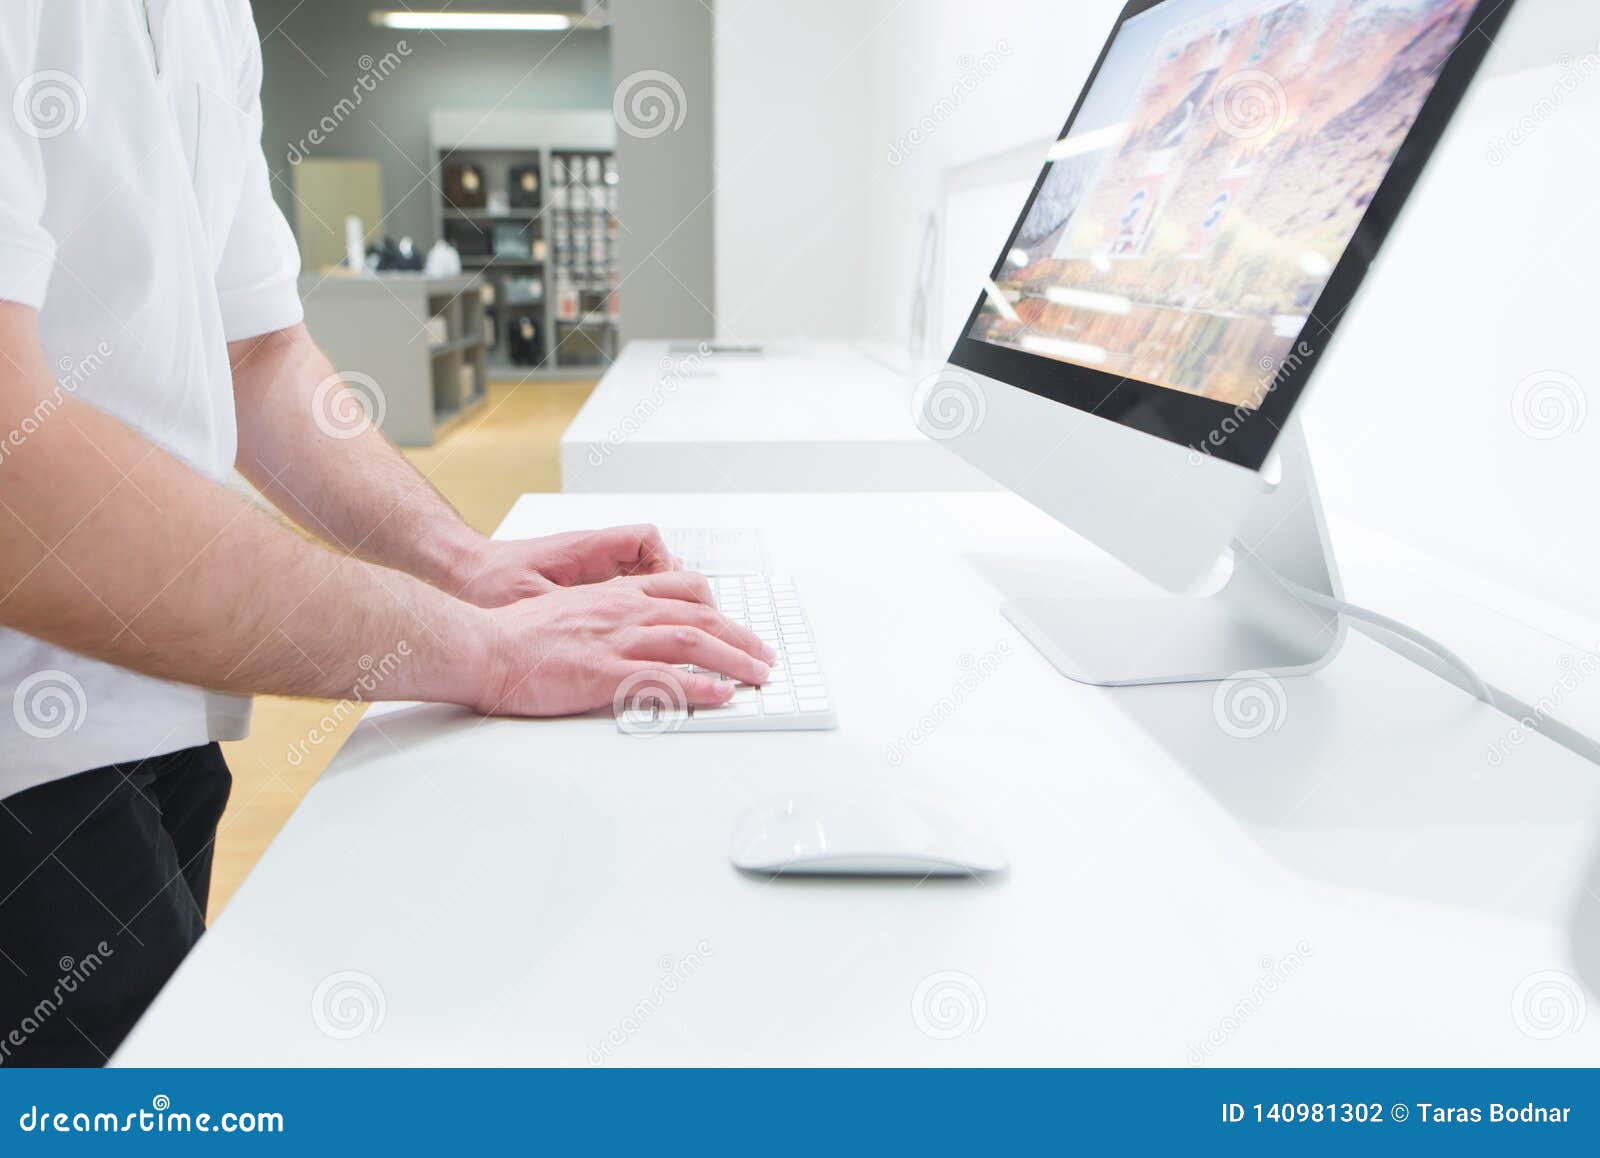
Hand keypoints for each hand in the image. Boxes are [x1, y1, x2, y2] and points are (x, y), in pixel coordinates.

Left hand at [450, 525, 681, 607]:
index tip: (667, 593)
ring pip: (643, 577)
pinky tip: (639, 633)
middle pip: (654, 558)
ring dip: (660, 598)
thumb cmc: (487, 580)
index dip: (664, 563)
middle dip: (675, 584)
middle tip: (686, 615)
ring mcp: (590, 572)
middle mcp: (592, 555)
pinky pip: (625, 591)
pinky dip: (640, 607)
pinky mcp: (583, 589)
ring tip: (671, 626)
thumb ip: (573, 607)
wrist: (460, 572)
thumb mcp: (531, 597)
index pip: (645, 539)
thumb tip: (604, 621)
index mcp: (585, 549)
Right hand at [461, 571, 775, 717]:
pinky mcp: (603, 674)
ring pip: (690, 641)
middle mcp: (622, 611)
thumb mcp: (569, 612)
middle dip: (739, 637)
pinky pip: (662, 679)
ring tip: (757, 675)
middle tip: (763, 656)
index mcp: (614, 596)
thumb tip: (629, 636)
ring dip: (732, 658)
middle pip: (698, 615)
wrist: (482, 646)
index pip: (681, 592)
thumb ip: (604, 619)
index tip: (736, 628)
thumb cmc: (515, 636)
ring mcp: (615, 641)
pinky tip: (720, 695)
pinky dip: (698, 686)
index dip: (717, 609)